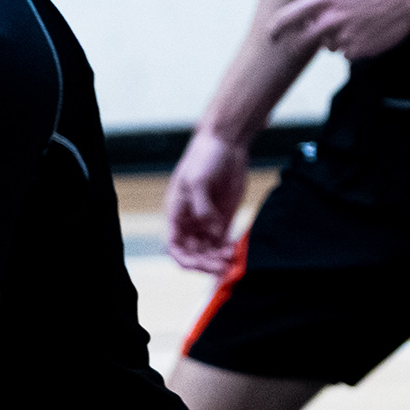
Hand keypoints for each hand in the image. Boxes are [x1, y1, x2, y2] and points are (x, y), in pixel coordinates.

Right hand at [165, 130, 250, 274]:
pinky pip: (223, 242)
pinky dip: (228, 251)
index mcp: (176, 213)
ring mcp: (207, 221)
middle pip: (193, 253)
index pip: (174, 246)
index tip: (200, 264)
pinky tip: (235, 252)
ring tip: (230, 259)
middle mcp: (190, 221)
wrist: (225, 143)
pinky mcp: (224, 218)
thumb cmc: (204, 157)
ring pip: (208, 251)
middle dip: (205, 263)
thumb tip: (211, 231)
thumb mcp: (197, 180)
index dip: (185, 259)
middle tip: (222, 266)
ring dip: (217, 259)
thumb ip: (202, 208)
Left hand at [267, 0, 409, 59]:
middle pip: (304, 40)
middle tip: (313, 36)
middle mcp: (331, 19)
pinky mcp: (359, 50)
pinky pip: (348, 53)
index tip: (271, 36)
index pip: (288, 18)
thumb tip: (307, 12)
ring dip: (336, 39)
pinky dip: (354, 46)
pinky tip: (368, 31)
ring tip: (358, 22)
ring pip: (329, 46)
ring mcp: (345, 37)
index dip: (277, 29)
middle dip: (304, 41)